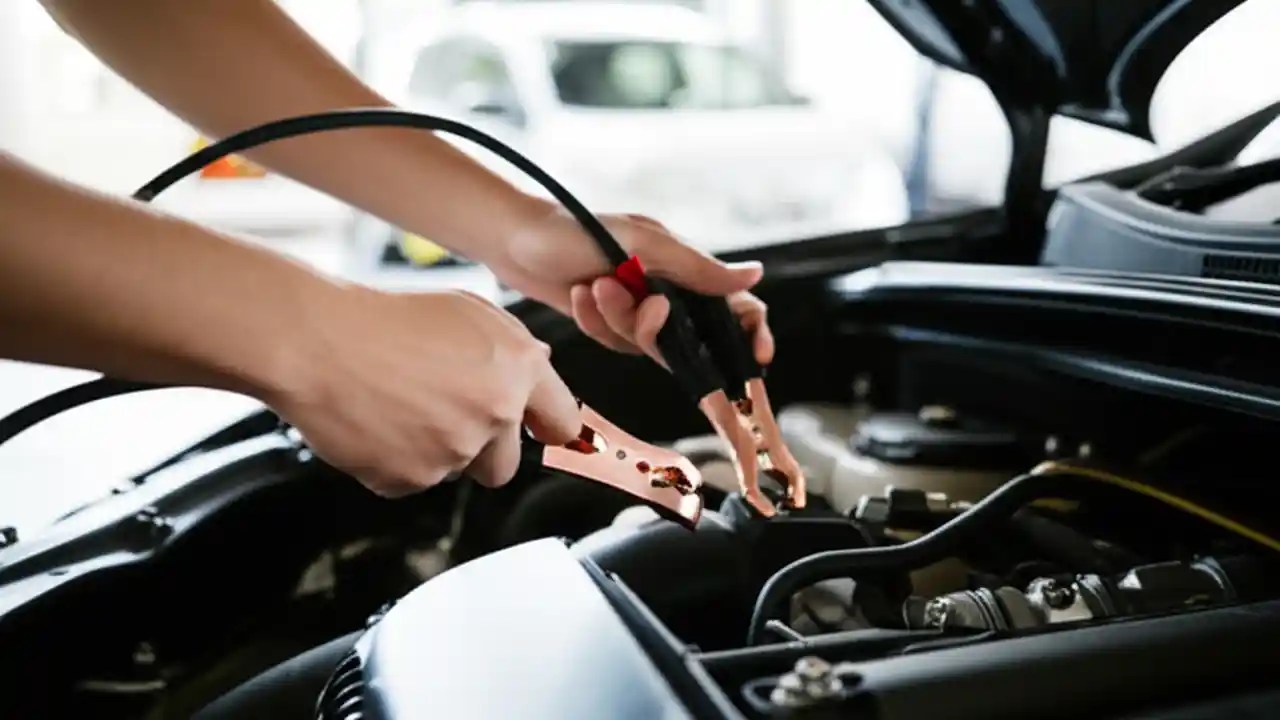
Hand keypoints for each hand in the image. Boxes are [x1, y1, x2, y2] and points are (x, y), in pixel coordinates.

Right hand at [267, 286, 580, 496]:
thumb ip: (512, 346)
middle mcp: (494, 412)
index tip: (541, 432)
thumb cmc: (386, 320)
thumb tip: (538, 368)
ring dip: (438, 452)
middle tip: (444, 414)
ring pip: (458, 472)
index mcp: (516, 367)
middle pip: (507, 464)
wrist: (317, 343)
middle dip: (483, 449)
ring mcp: (454, 451)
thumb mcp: (466, 311)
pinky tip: (379, 423)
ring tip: (402, 408)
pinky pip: (415, 482)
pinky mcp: (412, 479)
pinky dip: (399, 462)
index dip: (548, 428)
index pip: (564, 421)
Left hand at [494, 203, 774, 365]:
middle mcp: (666, 287)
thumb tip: (756, 275)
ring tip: (594, 287)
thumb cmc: (574, 227)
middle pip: (687, 335)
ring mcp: (637, 307)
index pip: (734, 302)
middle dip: (655, 327)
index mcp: (683, 262)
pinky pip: (615, 343)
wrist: (513, 239)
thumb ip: (696, 266)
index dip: (751, 330)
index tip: (755, 356)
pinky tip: (578, 296)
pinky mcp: (609, 323)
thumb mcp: (640, 243)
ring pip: (647, 343)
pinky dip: (594, 323)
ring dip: (617, 320)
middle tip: (639, 305)